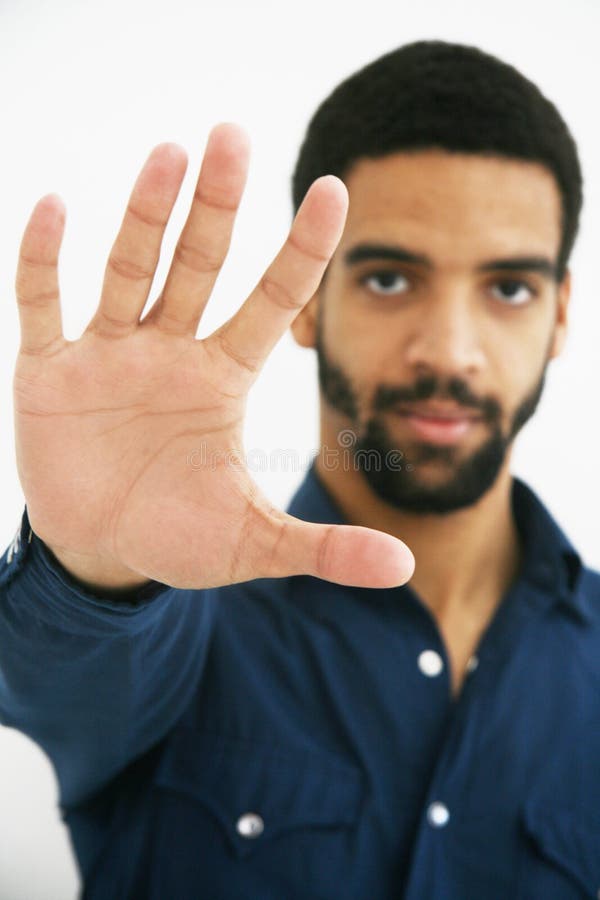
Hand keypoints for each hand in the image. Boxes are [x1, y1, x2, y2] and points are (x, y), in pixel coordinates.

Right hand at [12, 124, 413, 589]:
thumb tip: (406, 570)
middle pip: (197, 266)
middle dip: (215, 206)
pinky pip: (43, 304)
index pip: (269, 300)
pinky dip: (43, 262)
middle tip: (232, 137)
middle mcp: (169, 352)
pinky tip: (54, 210)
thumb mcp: (255, 545)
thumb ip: (324, 550)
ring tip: (169, 155)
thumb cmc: (179, 537)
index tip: (333, 191)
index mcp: (222, 379)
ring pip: (128, 270)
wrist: (102, 552)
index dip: (300, 250)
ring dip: (144, 216)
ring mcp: (107, 355)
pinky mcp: (48, 371)